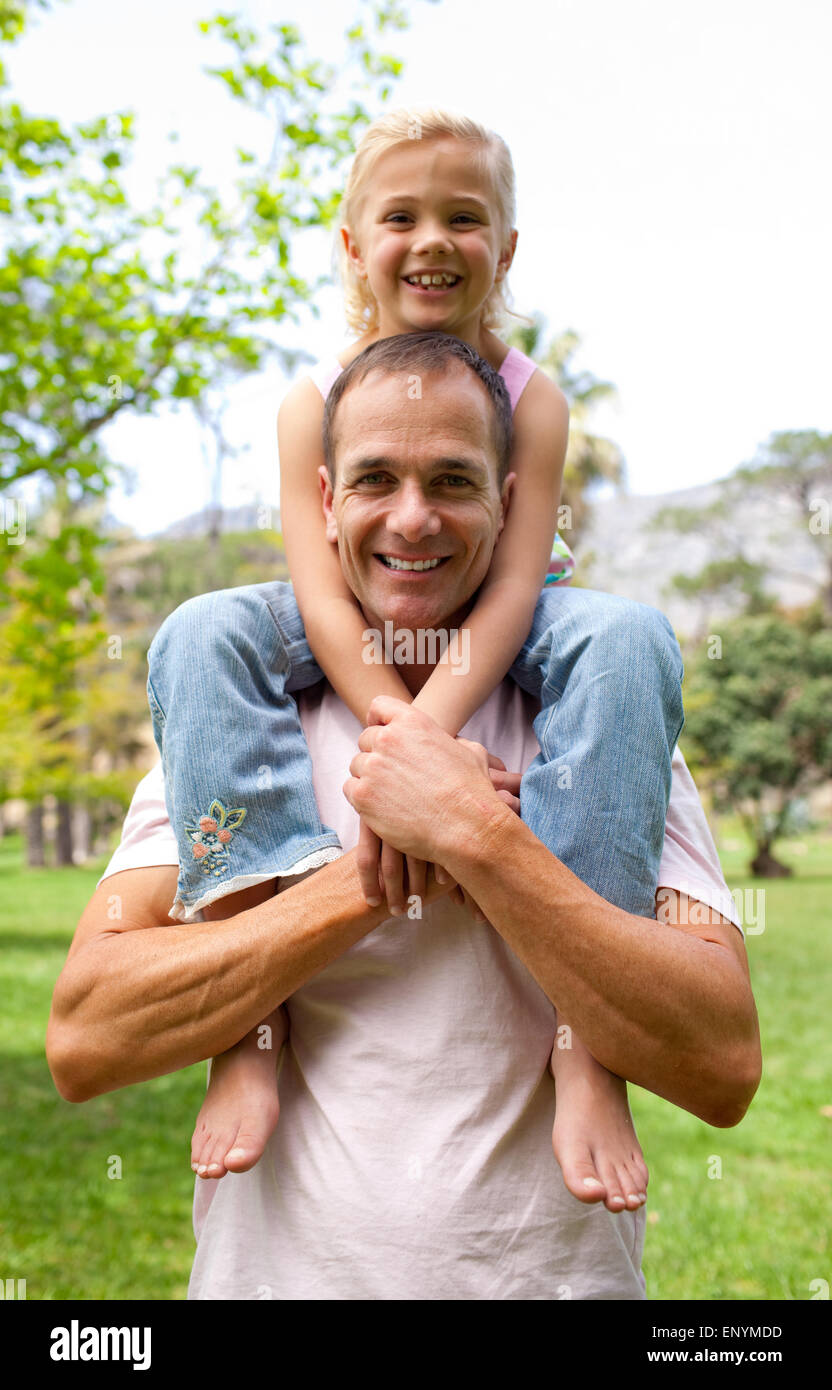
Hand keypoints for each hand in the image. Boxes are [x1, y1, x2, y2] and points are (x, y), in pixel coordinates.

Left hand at [344, 697, 515, 901]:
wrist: (466, 826)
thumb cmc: (472, 791)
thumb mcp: (471, 752)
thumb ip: (452, 741)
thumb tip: (454, 743)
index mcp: (413, 722)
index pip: (379, 706)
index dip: (377, 719)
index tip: (379, 730)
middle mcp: (388, 739)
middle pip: (366, 739)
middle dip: (376, 754)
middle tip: (392, 774)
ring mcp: (372, 767)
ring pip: (357, 765)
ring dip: (369, 777)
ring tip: (391, 795)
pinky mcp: (362, 795)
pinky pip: (350, 788)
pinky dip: (362, 797)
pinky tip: (382, 807)